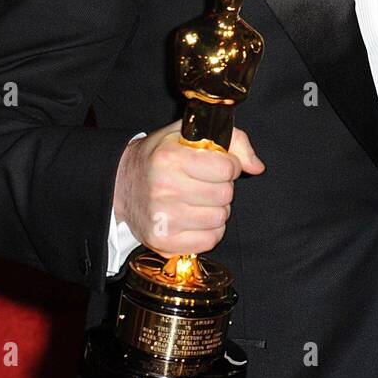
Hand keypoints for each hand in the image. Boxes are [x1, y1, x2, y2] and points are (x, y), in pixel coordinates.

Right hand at [111, 120, 264, 256]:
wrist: (120, 184)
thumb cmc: (161, 156)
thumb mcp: (191, 135)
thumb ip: (233, 141)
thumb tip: (257, 167)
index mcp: (170, 157)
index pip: (227, 168)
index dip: (229, 165)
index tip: (219, 164)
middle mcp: (163, 188)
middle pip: (225, 195)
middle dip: (222, 187)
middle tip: (205, 183)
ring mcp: (162, 218)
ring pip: (220, 219)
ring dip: (216, 210)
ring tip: (198, 200)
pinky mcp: (162, 242)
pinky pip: (210, 241)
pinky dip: (209, 230)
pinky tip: (195, 218)